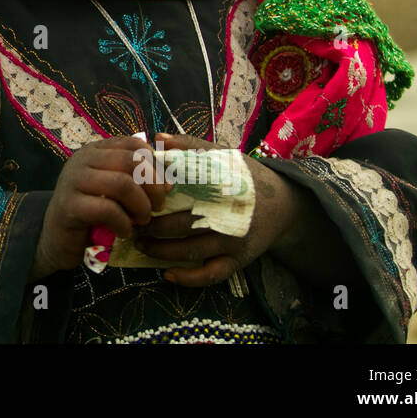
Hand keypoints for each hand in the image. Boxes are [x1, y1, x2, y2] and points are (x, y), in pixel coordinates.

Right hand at [29, 136, 171, 281]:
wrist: (55, 239)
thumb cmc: (91, 214)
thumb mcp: (114, 191)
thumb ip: (135, 180)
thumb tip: (170, 182)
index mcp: (96, 151)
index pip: (134, 144)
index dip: (156, 166)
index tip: (164, 188)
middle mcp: (83, 159)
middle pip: (131, 161)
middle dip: (153, 187)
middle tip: (157, 208)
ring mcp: (73, 180)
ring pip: (122, 183)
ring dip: (140, 206)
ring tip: (142, 220)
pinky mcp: (69, 206)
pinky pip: (107, 209)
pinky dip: (123, 223)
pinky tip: (124, 233)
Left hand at [133, 133, 297, 288]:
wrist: (284, 205)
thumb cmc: (245, 177)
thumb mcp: (223, 156)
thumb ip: (191, 146)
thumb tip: (158, 139)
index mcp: (220, 185)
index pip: (181, 190)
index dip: (153, 194)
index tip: (134, 194)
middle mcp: (227, 214)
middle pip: (180, 225)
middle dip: (152, 226)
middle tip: (132, 222)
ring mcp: (233, 241)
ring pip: (190, 251)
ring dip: (160, 250)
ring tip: (140, 243)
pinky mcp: (238, 261)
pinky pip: (210, 275)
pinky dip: (187, 278)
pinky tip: (166, 274)